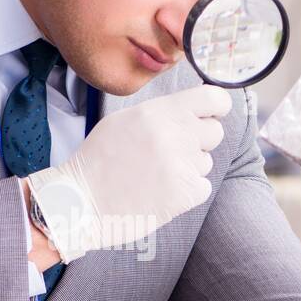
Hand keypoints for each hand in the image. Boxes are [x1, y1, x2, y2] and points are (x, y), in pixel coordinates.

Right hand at [25, 83, 230, 261]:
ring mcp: (181, 165)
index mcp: (159, 112)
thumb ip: (162, 112)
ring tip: (156, 175)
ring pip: (206, 162)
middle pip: (215, 132)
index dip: (218, 107)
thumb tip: (194, 111)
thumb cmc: (100, 161)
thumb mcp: (125, 120)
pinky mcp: (185, 194)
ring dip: (188, 168)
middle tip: (171, 152)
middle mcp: (174, 135)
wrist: (83, 202)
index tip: (212, 115)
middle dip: (198, 141)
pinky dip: (186, 191)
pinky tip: (161, 191)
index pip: (214, 99)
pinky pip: (203, 186)